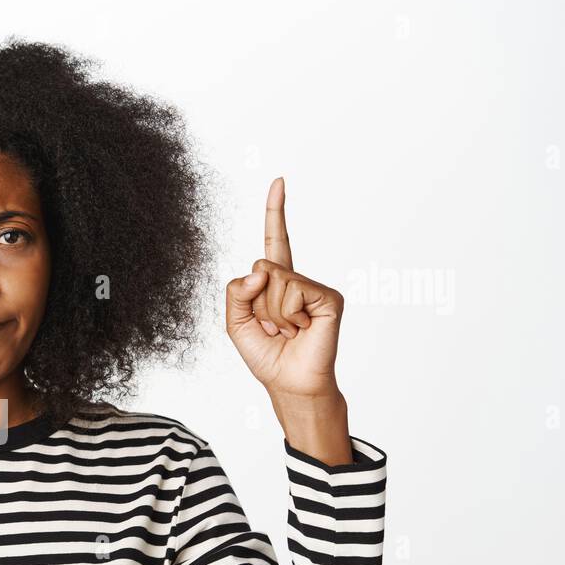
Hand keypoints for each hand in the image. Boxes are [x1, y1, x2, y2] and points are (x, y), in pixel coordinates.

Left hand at [224, 177, 344, 399]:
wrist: (289, 383)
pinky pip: (293, 292)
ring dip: (272, 313)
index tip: (279, 181)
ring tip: (287, 330)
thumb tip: (260, 269)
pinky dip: (288, 315)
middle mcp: (297, 280)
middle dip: (256, 303)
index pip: (276, 240)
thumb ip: (236, 291)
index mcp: (276, 282)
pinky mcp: (329, 297)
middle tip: (273, 327)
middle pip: (260, 268)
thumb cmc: (266, 355)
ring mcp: (314, 287)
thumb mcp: (235, 323)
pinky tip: (301, 329)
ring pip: (274, 281)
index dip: (276, 211)